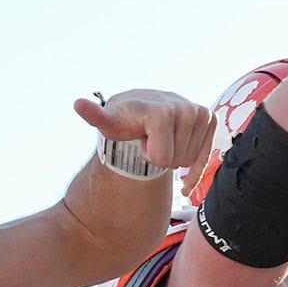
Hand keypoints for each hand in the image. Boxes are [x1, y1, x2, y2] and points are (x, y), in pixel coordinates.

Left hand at [74, 89, 213, 175]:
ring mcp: (198, 111)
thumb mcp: (108, 122)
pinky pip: (207, 156)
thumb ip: (95, 115)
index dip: (150, 155)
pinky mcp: (209, 118)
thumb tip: (77, 104)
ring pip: (190, 159)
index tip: (142, 140)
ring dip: (175, 158)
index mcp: (160, 109)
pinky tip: (184, 182)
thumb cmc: (123, 120)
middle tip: (152, 141)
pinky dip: (195, 172)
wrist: (141, 111)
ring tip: (163, 140)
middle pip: (176, 160)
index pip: (161, 157)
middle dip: (162, 156)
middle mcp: (183, 106)